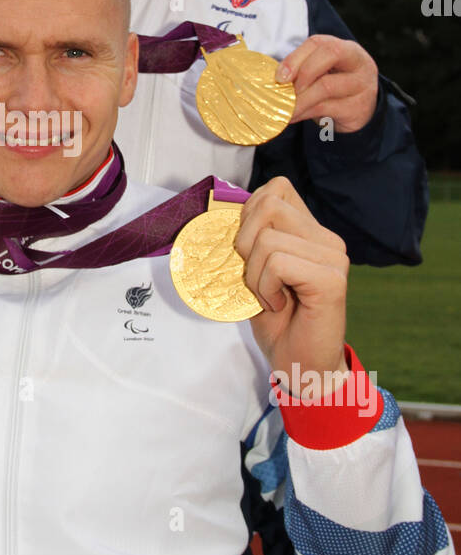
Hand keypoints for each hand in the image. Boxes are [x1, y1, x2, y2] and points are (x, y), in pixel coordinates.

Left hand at [234, 177, 348, 400]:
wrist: (302, 367)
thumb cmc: (279, 323)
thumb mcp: (255, 274)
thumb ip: (249, 242)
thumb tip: (221, 214)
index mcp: (312, 232)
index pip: (276, 188)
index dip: (248, 214)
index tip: (247, 252)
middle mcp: (328, 239)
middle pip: (268, 206)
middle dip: (245, 243)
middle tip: (256, 279)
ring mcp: (334, 258)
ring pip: (267, 239)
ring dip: (254, 275)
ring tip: (271, 297)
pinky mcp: (332, 280)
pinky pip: (278, 263)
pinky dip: (265, 287)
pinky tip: (279, 305)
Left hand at [276, 36, 378, 132]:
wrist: (359, 112)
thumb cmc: (334, 87)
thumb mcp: (322, 74)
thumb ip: (303, 70)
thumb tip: (274, 79)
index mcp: (346, 49)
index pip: (319, 43)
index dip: (296, 57)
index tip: (279, 76)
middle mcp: (358, 62)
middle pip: (331, 53)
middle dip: (302, 70)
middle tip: (283, 89)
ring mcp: (362, 85)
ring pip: (326, 86)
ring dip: (298, 98)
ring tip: (283, 107)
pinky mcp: (358, 108)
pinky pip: (326, 109)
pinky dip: (303, 113)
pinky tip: (292, 116)